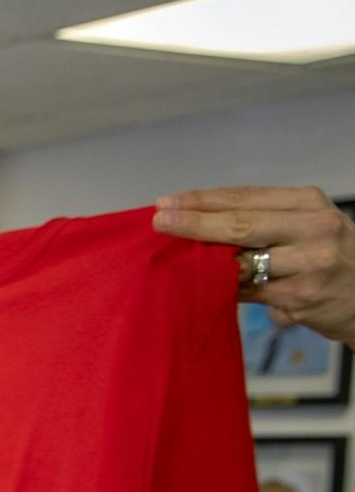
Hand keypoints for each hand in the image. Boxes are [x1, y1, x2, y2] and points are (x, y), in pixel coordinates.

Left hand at [155, 187, 354, 347]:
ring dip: (204, 264)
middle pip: (241, 223)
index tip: (167, 202)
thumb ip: (265, 222)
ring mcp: (309, 262)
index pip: (245, 196)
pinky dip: (223, 290)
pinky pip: (249, 292)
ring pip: (242, 262)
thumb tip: (200, 225)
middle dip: (195, 223)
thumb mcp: (308, 227)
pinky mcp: (302, 295)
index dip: (203, 199)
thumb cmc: (332, 257)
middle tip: (159, 221)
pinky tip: (202, 289)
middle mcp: (312, 227)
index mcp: (308, 203)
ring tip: (171, 260)